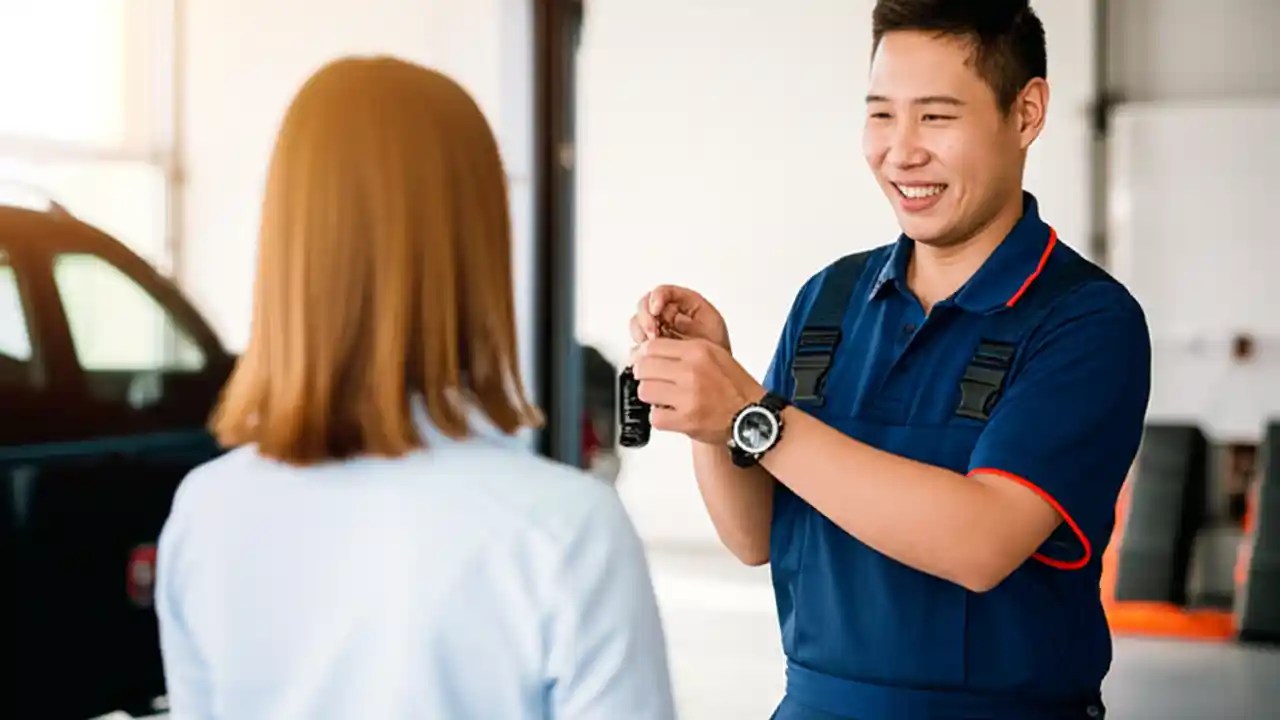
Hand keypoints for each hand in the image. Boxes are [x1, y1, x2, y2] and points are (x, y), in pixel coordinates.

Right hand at [630, 285, 730, 350]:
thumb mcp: (711, 321)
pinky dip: (638, 350)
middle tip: (653, 333)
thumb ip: (692, 306)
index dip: (656, 298)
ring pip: (637, 324)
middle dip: (645, 318)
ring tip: (653, 345)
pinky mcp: (652, 351)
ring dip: (640, 333)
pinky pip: (636, 346)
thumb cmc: (719, 349)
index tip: (656, 310)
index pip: (661, 293)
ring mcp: (658, 333)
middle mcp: (667, 317)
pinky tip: (649, 355)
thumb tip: (668, 302)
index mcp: (682, 305)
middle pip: (644, 306)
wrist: (717, 375)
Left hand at [631, 337, 765, 444]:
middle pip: (644, 367)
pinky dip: (660, 417)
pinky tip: (671, 413)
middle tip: (654, 381)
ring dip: (652, 397)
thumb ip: (684, 351)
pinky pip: (655, 417)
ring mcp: (688, 396)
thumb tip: (650, 352)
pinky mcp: (686, 420)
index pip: (652, 347)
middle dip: (645, 376)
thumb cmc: (735, 387)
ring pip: (645, 391)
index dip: (645, 356)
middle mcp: (691, 371)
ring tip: (664, 399)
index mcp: (698, 352)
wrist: (752, 415)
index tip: (646, 363)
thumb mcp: (714, 355)